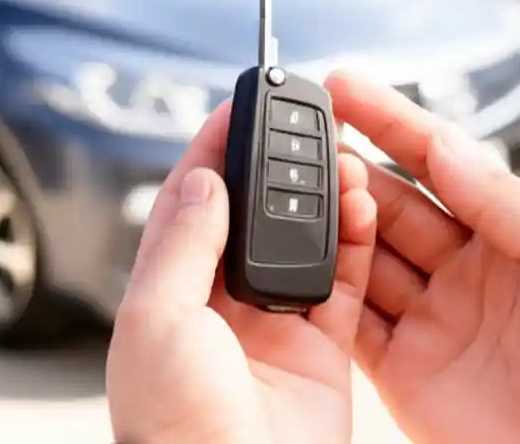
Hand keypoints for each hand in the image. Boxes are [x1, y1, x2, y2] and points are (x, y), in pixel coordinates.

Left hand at [106, 102, 378, 442]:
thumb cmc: (173, 426)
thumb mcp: (156, 320)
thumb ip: (182, 245)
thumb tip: (204, 181)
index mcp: (166, 294)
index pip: (188, 203)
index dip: (212, 151)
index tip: (235, 106)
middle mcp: (218, 306)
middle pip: (250, 215)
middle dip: (274, 165)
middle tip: (298, 121)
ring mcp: (270, 326)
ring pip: (302, 242)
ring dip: (321, 198)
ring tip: (339, 156)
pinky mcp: (319, 350)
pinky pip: (344, 283)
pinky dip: (356, 243)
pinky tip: (363, 208)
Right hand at [325, 70, 519, 443]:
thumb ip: (500, 197)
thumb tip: (444, 142)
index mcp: (518, 236)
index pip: (441, 164)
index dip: (393, 122)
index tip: (346, 86)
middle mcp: (469, 273)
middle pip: (394, 204)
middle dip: (351, 166)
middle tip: (309, 133)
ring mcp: (434, 321)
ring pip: (364, 256)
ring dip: (334, 220)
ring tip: (298, 184)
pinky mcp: (404, 371)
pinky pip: (351, 320)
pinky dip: (321, 288)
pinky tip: (297, 256)